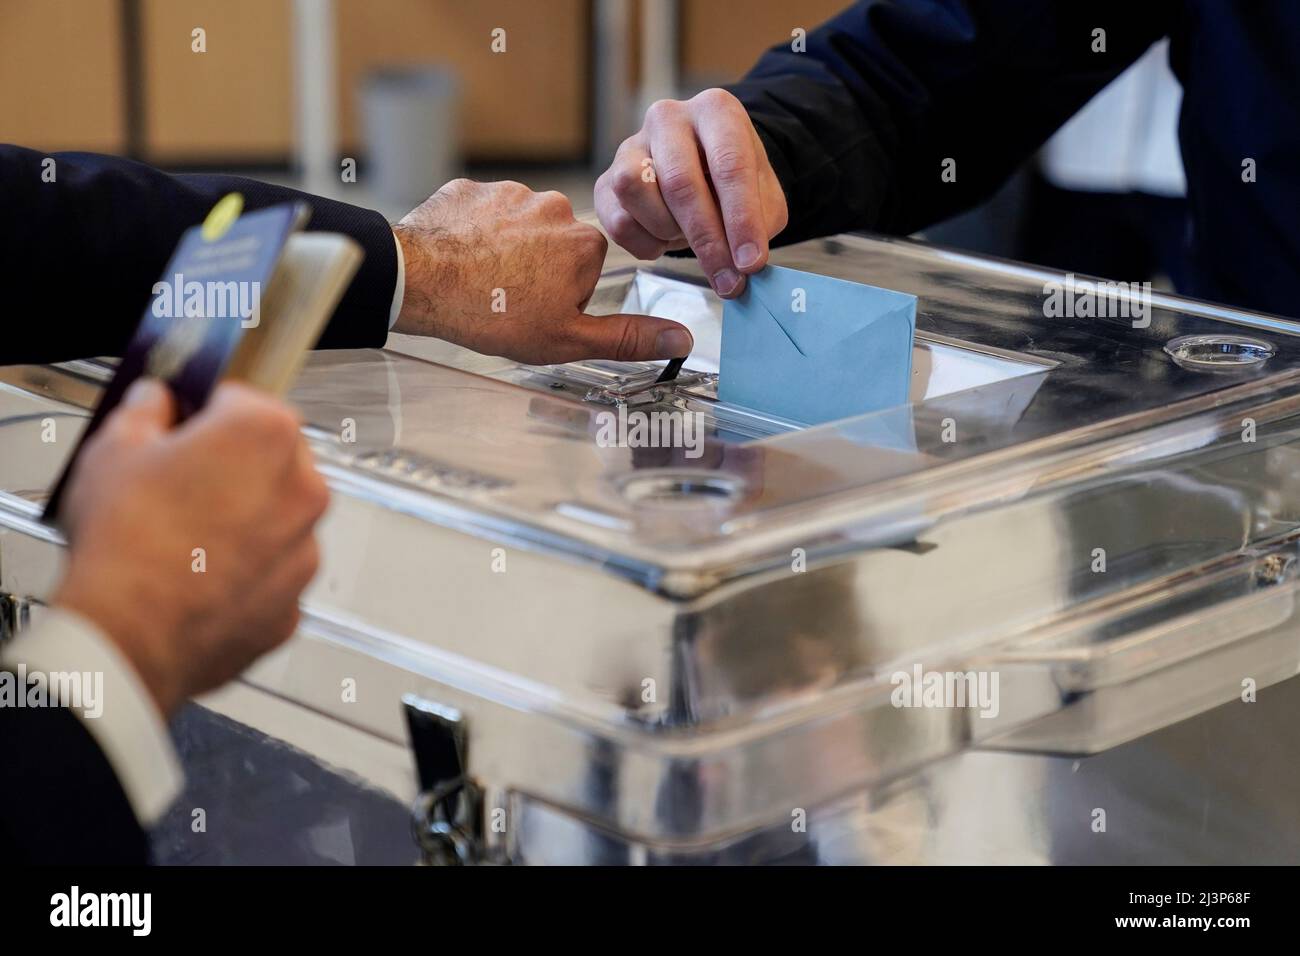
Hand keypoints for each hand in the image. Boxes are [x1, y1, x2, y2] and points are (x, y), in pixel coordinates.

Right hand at [52, 380, 329, 716]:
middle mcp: (302, 491)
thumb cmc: (127, 544)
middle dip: (231, 467)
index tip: (184, 425)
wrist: (127, 634)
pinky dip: (242, 577)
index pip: (243, 401)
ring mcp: (304, 552)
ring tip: (182, 538)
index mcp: (267, 435)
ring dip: (241, 523)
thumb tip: (155, 401)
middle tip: (178, 483)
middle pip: (271, 461)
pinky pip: (269, 578)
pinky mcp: (292, 605)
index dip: (205, 412)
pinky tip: (196, 579)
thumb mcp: (114, 447)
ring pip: (275, 522)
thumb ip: (145, 410)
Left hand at [392, 179, 692, 363]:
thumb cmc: (492, 313)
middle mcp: (555, 206)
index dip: (565, 293)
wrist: (420, 283)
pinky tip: (459, 259)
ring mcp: (510, 193)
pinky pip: (481, 213)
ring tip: (481, 280)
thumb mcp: (568, 340)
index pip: (588, 267)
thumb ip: (629, 338)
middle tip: (509, 297)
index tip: (542, 308)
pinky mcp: (471, 188)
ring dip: (504, 250)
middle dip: (537, 268)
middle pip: (556, 243)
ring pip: (517, 227)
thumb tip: (681, 338)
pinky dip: (472, 234)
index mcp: (585, 243)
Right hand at [596, 88, 787, 297]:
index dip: (742, 219)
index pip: (729, 164)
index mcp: (715, 111)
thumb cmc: (732, 183)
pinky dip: (645, 243)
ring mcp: (631, 146)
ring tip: (689, 236)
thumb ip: (760, 224)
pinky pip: (618, 220)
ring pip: (636, 191)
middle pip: (680, 182)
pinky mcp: (606, 179)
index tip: (751, 262)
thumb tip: (744, 264)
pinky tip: (665, 239)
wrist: (700, 171)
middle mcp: (668, 118)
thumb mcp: (763, 195)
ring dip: (668, 230)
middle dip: (707, 239)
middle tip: (727, 279)